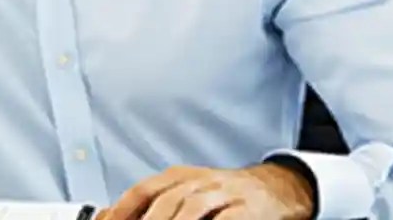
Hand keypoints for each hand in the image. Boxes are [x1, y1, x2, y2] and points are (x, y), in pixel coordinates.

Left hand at [100, 163, 313, 219]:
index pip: (143, 190)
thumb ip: (158, 204)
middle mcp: (198, 181)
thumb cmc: (223, 195)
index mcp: (179, 177)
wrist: (275, 187)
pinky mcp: (247, 209)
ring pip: (191, 208)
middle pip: (165, 200)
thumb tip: (117, 216)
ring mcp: (223, 193)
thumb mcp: (189, 192)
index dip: (123, 208)